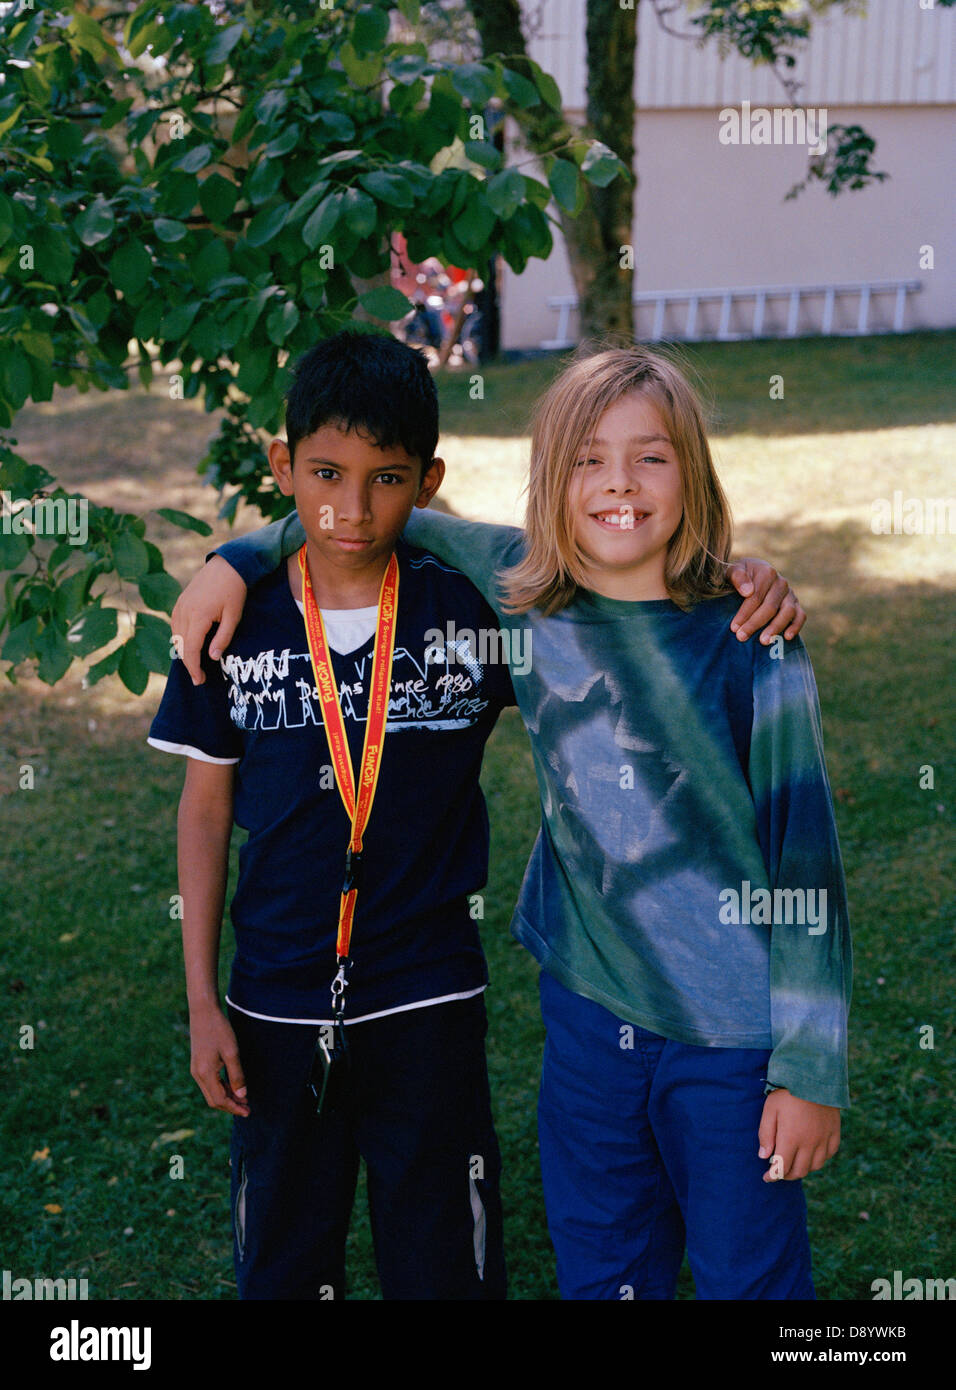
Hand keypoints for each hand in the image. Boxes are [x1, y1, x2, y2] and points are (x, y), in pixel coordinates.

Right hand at [171, 556, 247, 684]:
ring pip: (175, 635)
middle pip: (180, 645)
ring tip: (195, 664)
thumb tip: (212, 658)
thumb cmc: (234, 590)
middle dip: (188, 663)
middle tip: (199, 678)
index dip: (193, 667)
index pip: (190, 649)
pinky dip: (180, 638)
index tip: (199, 680)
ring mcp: (180, 605)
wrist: (227, 565)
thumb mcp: (233, 616)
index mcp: (198, 616)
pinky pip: (175, 625)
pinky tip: (189, 644)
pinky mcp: (180, 602)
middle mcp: (184, 611)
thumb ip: (223, 638)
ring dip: (183, 651)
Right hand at [189, 1003, 249, 1116]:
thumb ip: (237, 1075)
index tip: (248, 1112)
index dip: (234, 1108)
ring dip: (227, 1097)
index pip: (219, 1100)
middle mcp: (197, 1074)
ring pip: (211, 1092)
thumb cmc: (219, 1029)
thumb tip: (242, 1095)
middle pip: (214, 1100)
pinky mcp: (198, 1064)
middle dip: (230, 1106)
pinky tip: (233, 1087)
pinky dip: (221, 1088)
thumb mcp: (232, 1052)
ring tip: (243, 1099)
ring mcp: (196, 1069)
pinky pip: (209, 1083)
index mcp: (204, 1073)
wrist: (203, 1011)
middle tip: (247, 1108)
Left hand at [727, 558, 804, 643]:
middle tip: (741, 637)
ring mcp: (790, 594)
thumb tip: (748, 592)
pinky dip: (796, 626)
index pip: (756, 597)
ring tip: (763, 641)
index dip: (744, 613)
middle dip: (754, 624)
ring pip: (787, 612)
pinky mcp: (795, 604)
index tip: (734, 628)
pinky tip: (787, 637)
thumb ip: (738, 577)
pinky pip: (800, 616)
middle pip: (770, 606)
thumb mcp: (732, 571)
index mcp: (766, 573)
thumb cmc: (739, 576)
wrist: (751, 573)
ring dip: (775, 628)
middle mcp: (781, 583)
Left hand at [758, 1089, 838, 1181]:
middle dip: (786, 1175)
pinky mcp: (834, 1133)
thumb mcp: (770, 1109)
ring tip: (794, 1162)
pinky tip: (811, 1153)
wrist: (814, 1076)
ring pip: (815, 1166)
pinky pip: (829, 1154)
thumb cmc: (787, 1092)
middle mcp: (809, 1144)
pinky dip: (819, 1159)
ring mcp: (824, 1139)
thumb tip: (763, 1156)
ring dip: (803, 1168)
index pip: (781, 1168)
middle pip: (799, 1171)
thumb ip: (766, 1134)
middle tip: (778, 1171)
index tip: (766, 1177)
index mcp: (791, 1139)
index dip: (772, 1176)